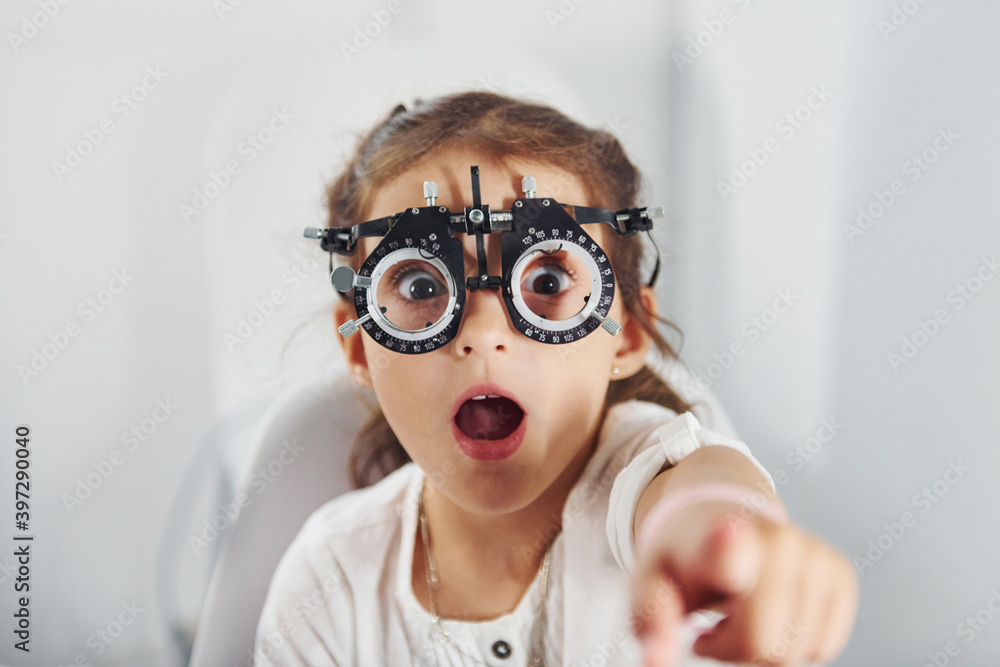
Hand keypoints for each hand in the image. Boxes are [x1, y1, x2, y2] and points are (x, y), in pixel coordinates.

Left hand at [630, 501, 858, 665]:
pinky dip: (795, 647)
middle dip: (732, 652)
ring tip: (737, 618)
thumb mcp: (651, 583)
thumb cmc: (684, 559)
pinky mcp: (841, 573)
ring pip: (796, 652)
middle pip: (763, 642)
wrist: (719, 519)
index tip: (728, 530)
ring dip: (761, 652)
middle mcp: (776, 538)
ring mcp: (815, 554)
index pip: (729, 548)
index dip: (728, 550)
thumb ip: (650, 620)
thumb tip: (652, 664)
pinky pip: (823, 647)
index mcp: (721, 535)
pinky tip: (770, 617)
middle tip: (709, 631)